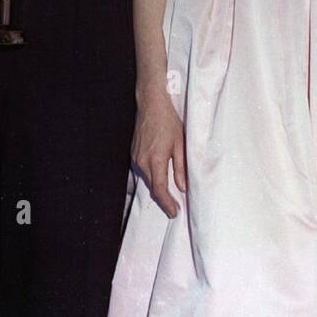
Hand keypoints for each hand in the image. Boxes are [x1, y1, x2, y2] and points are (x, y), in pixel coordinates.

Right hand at [131, 88, 185, 218]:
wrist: (152, 104)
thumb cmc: (168, 121)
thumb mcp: (180, 144)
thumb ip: (181, 167)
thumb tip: (183, 187)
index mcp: (156, 159)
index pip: (159, 188)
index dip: (167, 203)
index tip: (175, 212)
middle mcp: (142, 160)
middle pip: (153, 186)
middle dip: (164, 197)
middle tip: (175, 206)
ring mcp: (136, 156)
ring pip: (147, 178)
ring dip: (158, 185)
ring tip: (170, 192)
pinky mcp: (133, 152)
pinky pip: (143, 169)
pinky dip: (152, 174)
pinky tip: (160, 173)